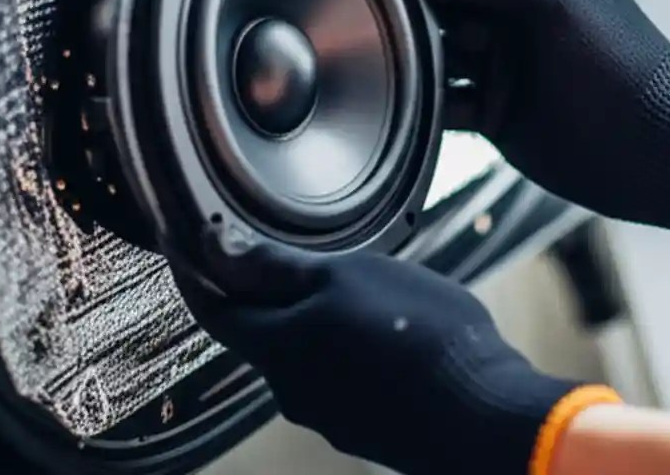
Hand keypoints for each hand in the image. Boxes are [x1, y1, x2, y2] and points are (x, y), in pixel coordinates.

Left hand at [177, 230, 612, 474]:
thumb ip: (278, 266)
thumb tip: (219, 247)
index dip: (194, 272)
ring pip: (310, 357)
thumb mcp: (349, 276)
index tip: (185, 242)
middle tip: (292, 253)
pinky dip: (354, 350)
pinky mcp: (370, 427)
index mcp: (277, 349)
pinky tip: (396, 334)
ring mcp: (333, 416)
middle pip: (263, 334)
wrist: (485, 415)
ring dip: (321, 323)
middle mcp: (293, 391)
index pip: (212, 309)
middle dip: (271, 295)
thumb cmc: (420, 339)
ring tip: (364, 291)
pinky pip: (348, 379)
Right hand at [409, 0, 669, 255]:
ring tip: (418, 72)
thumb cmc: (616, 69)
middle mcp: (520, 21)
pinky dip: (426, 105)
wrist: (649, 155)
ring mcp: (508, 70)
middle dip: (424, 21)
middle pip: (445, 10)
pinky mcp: (498, 116)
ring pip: (440, 58)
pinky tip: (415, 107)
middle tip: (420, 36)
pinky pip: (446, 104)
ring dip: (421, 64)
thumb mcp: (555, 0)